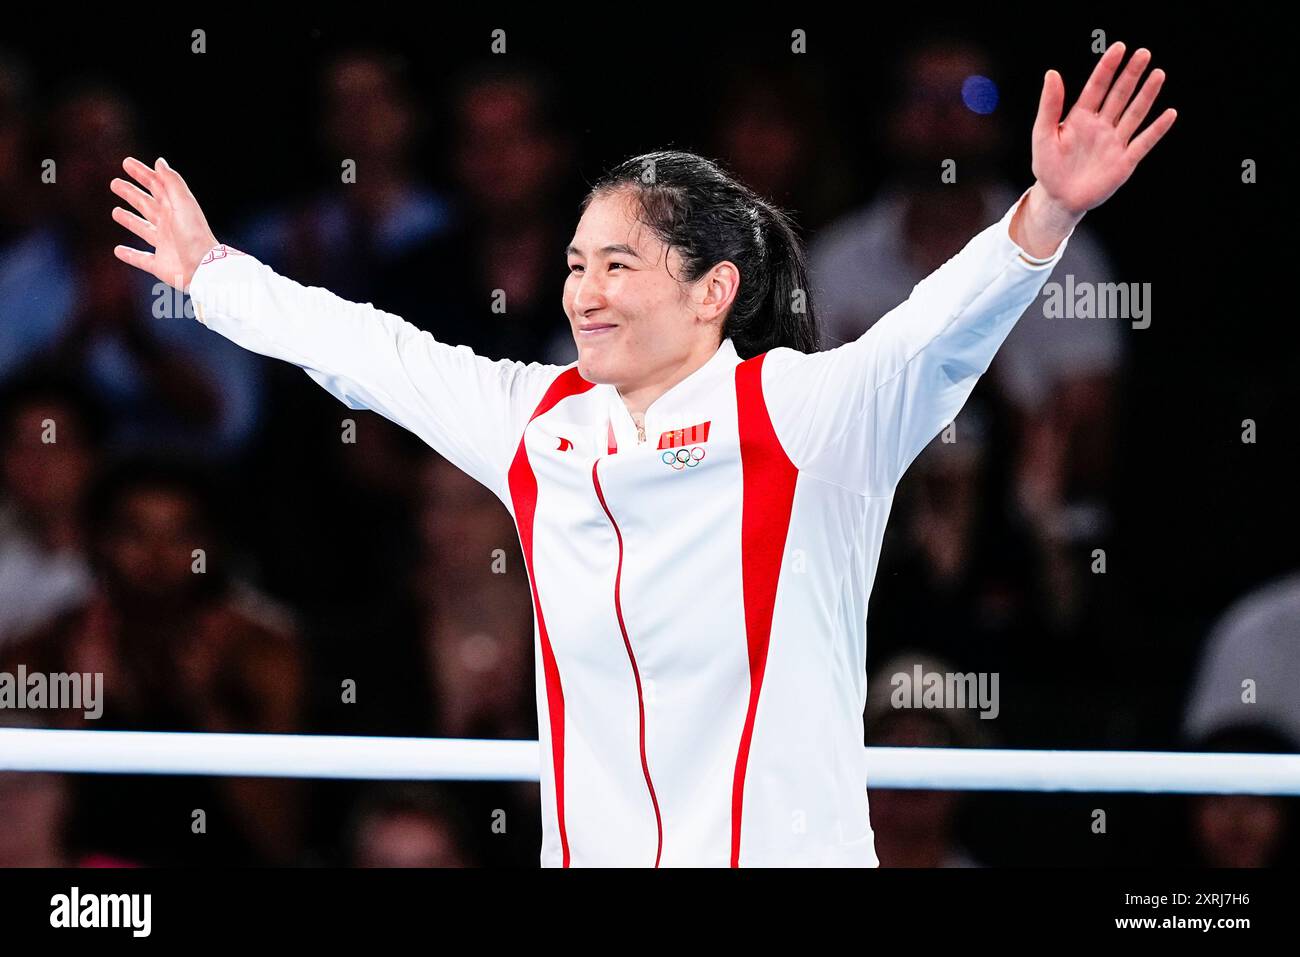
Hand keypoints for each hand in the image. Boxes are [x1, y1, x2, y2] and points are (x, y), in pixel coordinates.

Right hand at [111, 156, 218, 291]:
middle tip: (115, 183)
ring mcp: (164, 245)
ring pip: (143, 229)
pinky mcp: (160, 265)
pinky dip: (130, 255)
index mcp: (175, 209)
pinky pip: (141, 259)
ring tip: (115, 211)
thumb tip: (160, 162)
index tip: (127, 163)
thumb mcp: (183, 203)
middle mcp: (169, 225)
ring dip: (129, 220)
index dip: (142, 174)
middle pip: (146, 205)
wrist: (203, 267)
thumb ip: (171, 182)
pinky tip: (118, 251)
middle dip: (131, 194)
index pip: (157, 187)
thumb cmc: (194, 233)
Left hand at [1032, 41, 1176, 217]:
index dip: (1107, 67)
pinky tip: (1169, 114)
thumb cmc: (1048, 166)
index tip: (1119, 48)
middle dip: (1131, 75)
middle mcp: (1101, 126)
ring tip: (1158, 74)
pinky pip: (1143, 143)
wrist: (1058, 199)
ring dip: (1146, 95)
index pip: (1096, 87)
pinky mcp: (1124, 162)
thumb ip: (1049, 105)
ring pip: (1134, 114)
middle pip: (1119, 95)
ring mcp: (1114, 142)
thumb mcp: (1043, 135)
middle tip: (1143, 53)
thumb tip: (1052, 72)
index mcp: (1080, 117)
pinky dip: (1156, 129)